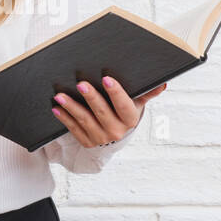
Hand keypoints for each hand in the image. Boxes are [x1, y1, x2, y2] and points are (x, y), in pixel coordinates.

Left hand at [50, 77, 166, 147]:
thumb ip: (147, 93)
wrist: (115, 135)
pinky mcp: (87, 141)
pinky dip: (64, 118)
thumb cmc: (125, 112)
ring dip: (72, 107)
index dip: (116, 93)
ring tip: (61, 96)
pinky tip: (57, 108)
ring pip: (85, 120)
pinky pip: (74, 128)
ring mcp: (100, 138)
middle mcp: (116, 131)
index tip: (106, 79)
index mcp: (130, 119)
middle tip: (80, 84)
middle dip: (91, 97)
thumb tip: (163, 84)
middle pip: (102, 112)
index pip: (123, 105)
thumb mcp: (136, 104)